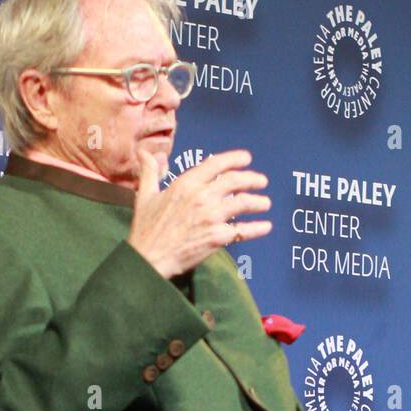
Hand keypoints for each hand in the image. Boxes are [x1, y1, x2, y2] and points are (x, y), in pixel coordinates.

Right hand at [128, 148, 271, 278]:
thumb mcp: (145, 195)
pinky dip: (257, 228)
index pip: (216, 164)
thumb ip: (150, 171)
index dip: (234, 159)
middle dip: (252, 179)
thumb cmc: (146, 228)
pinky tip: (266, 226)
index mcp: (186, 183)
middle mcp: (202, 196)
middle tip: (261, 181)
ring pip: (243, 203)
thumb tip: (145, 152)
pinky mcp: (217, 237)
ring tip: (265, 203)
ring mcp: (211, 217)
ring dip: (258, 202)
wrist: (150, 257)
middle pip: (235, 181)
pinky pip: (242, 230)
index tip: (246, 158)